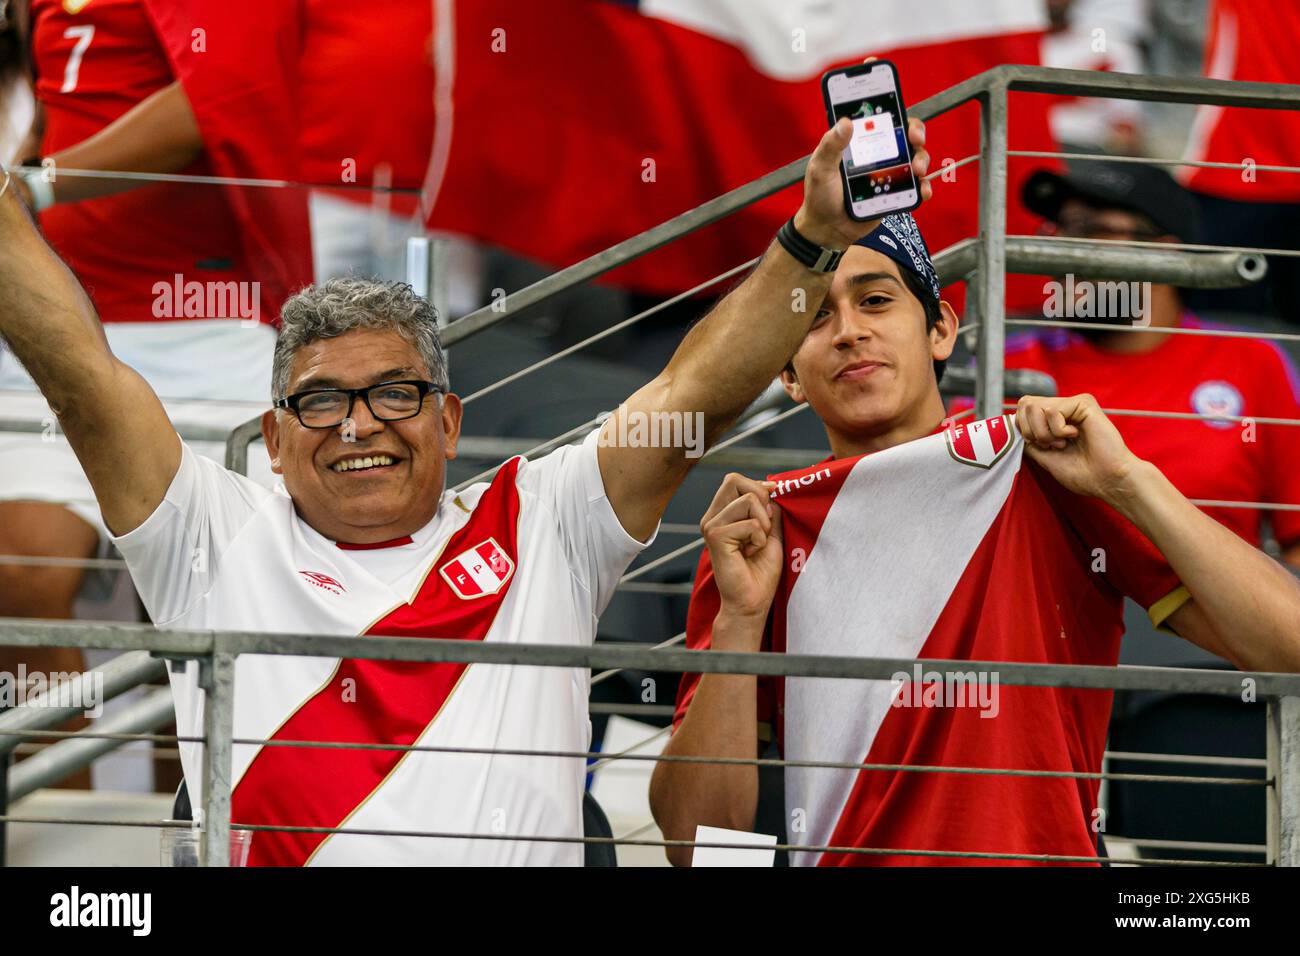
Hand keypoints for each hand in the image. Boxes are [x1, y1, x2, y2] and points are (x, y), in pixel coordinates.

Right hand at [700, 472, 783, 620]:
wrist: (752, 601)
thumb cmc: (760, 571)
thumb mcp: (770, 531)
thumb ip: (768, 508)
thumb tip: (771, 485)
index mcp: (721, 513)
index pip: (735, 480)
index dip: (758, 488)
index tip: (769, 511)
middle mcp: (712, 517)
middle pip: (734, 480)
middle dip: (760, 498)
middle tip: (763, 527)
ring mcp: (711, 525)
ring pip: (748, 499)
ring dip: (763, 524)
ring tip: (755, 544)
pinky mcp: (715, 537)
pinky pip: (749, 523)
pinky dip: (759, 538)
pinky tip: (750, 553)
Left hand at [794, 59, 931, 249]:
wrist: (829, 230)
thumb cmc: (820, 196)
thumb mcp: (820, 169)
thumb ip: (831, 146)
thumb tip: (846, 121)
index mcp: (856, 140)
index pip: (870, 110)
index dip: (877, 87)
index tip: (881, 69)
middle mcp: (876, 150)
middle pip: (903, 129)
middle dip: (914, 128)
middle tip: (913, 136)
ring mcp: (888, 170)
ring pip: (915, 155)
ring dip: (922, 158)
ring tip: (916, 170)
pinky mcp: (895, 190)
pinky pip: (916, 185)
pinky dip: (922, 187)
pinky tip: (921, 191)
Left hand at [1014, 394, 1143, 504]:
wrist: (1107, 480)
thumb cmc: (1082, 473)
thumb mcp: (1043, 456)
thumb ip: (1028, 439)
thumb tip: (1011, 423)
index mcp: (1054, 420)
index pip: (1022, 410)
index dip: (1023, 431)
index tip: (1044, 447)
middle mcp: (1063, 408)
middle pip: (1024, 404)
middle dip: (1031, 431)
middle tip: (1053, 445)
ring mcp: (1073, 403)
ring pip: (1033, 407)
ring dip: (1044, 433)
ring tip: (1064, 442)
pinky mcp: (1083, 402)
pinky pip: (1051, 410)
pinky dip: (1058, 430)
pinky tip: (1075, 435)